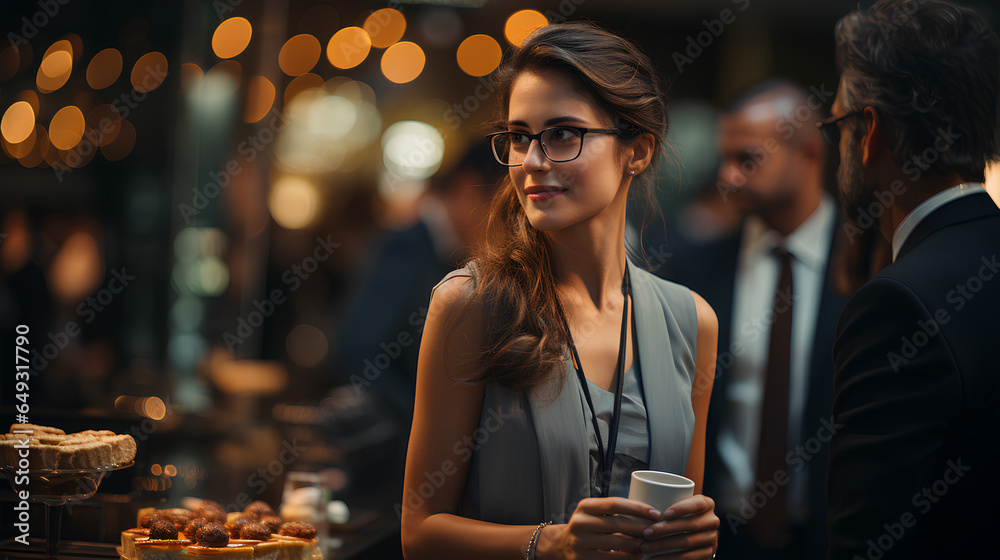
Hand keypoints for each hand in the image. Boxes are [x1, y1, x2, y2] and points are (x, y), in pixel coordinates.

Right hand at [537, 497, 661, 559]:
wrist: (563, 544)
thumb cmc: (588, 527)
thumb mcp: (595, 513)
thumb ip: (614, 511)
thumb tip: (648, 513)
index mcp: (585, 506)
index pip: (615, 503)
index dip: (637, 507)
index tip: (655, 513)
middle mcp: (579, 522)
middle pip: (616, 523)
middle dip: (640, 527)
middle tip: (655, 530)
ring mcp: (578, 541)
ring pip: (614, 543)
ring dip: (635, 544)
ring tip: (647, 544)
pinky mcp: (580, 558)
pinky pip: (608, 558)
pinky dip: (625, 557)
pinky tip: (635, 555)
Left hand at [639, 494, 717, 557]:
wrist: (692, 537)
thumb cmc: (676, 517)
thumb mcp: (677, 507)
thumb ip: (666, 501)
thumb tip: (639, 504)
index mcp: (706, 504)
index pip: (697, 504)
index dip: (682, 508)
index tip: (665, 514)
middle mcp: (712, 521)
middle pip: (690, 525)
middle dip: (665, 529)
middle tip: (645, 533)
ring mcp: (712, 538)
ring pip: (687, 542)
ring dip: (663, 545)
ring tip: (645, 547)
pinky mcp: (708, 554)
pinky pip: (689, 557)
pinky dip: (670, 558)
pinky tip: (655, 558)